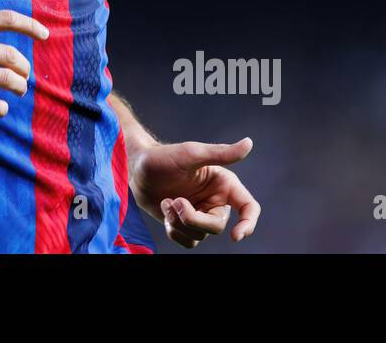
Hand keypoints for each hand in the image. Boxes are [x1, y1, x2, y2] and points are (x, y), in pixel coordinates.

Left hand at [128, 137, 260, 247]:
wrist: (136, 169)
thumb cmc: (163, 157)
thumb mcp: (191, 154)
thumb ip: (221, 153)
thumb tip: (249, 143)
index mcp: (223, 184)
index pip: (248, 207)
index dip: (248, 224)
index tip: (236, 236)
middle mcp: (215, 201)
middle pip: (217, 226)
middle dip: (193, 219)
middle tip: (175, 202)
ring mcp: (199, 214)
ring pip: (200, 235)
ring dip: (179, 222)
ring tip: (166, 202)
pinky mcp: (184, 224)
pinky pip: (187, 241)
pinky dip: (174, 231)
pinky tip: (164, 209)